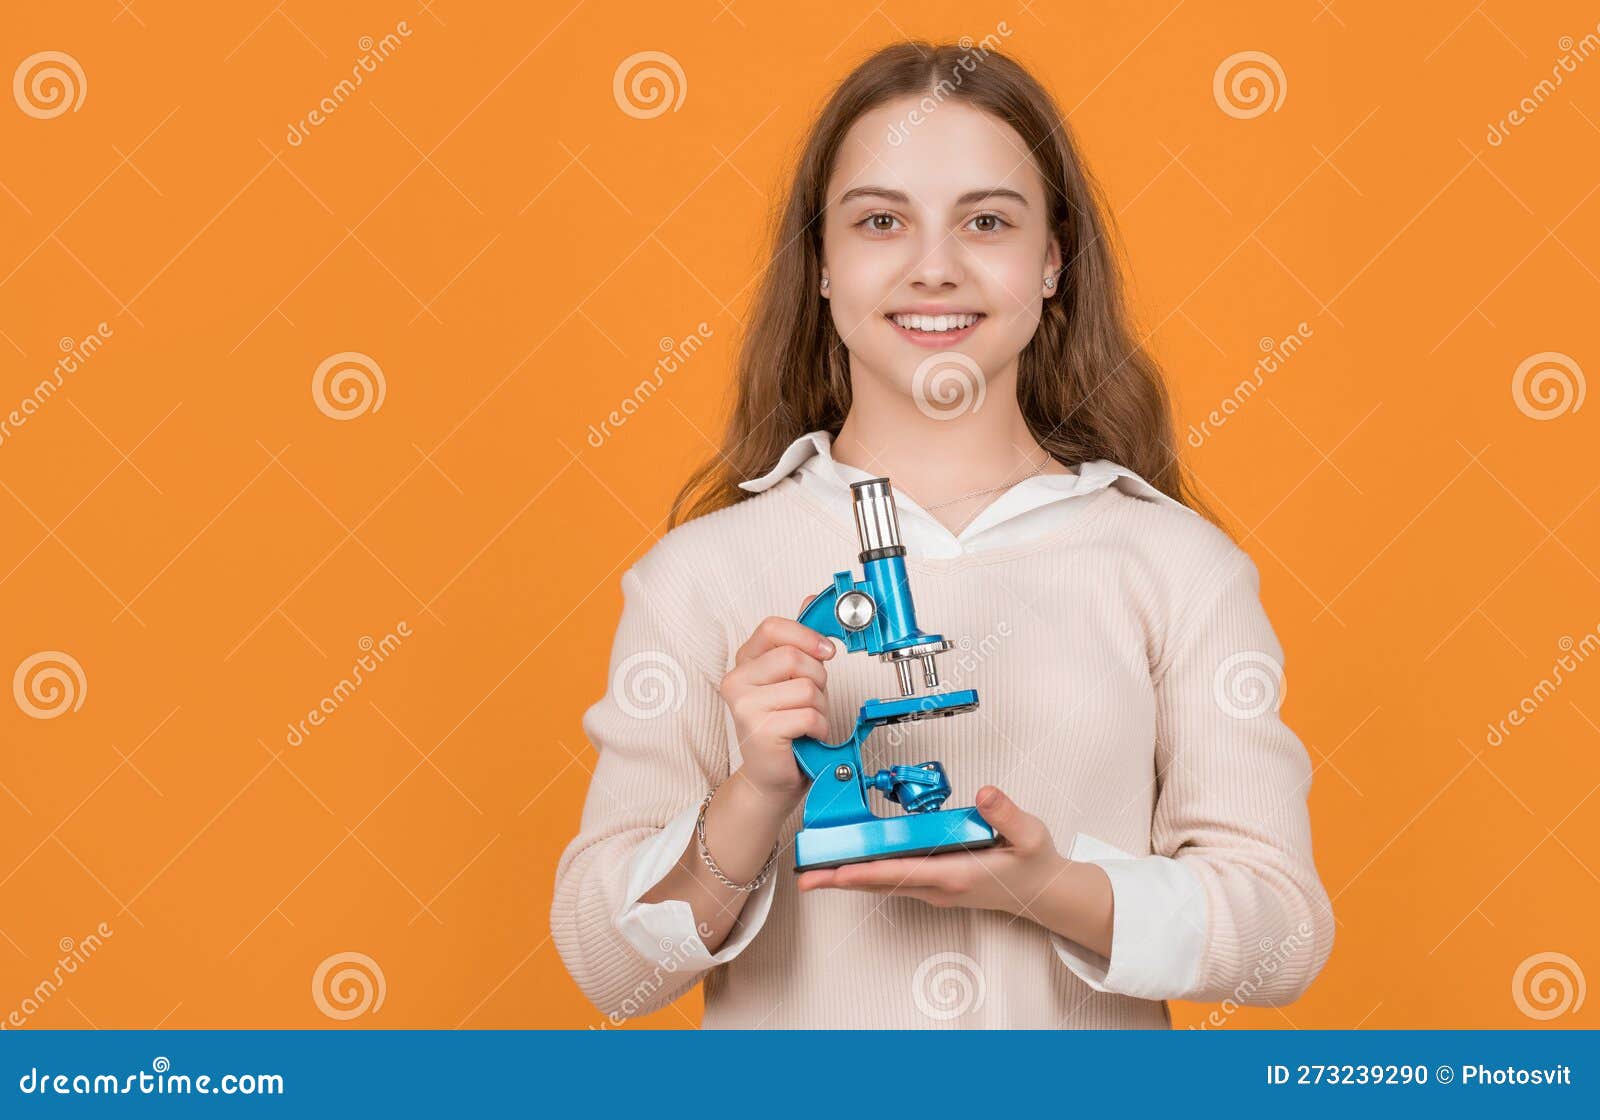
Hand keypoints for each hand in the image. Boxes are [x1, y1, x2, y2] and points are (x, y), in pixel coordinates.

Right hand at [719, 599, 833, 808]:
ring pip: (806, 688)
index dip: (807, 636)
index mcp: (744, 661)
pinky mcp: (759, 730)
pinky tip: (808, 734)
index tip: (825, 651)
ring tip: (808, 720)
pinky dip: (819, 726)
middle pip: (794, 657)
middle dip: (818, 678)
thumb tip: (811, 601)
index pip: (773, 628)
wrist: (772, 777)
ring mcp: (744, 706)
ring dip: (820, 707)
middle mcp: (736, 680)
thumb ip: (800, 641)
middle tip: (813, 698)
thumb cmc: (785, 726)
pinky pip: (808, 715)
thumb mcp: (794, 678)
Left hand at [796, 786, 1069, 918]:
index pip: (901, 872)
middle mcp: (938, 887)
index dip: (866, 872)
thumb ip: (1006, 814)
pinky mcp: (934, 884)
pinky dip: (866, 873)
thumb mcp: (1030, 835)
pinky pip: (892, 879)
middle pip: (880, 882)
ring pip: (882, 883)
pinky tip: (848, 865)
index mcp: (956, 874)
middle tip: (804, 876)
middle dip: (841, 880)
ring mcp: (934, 889)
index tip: (836, 871)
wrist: (1045, 894)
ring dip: (848, 878)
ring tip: (813, 872)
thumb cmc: (1033, 864)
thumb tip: (985, 794)